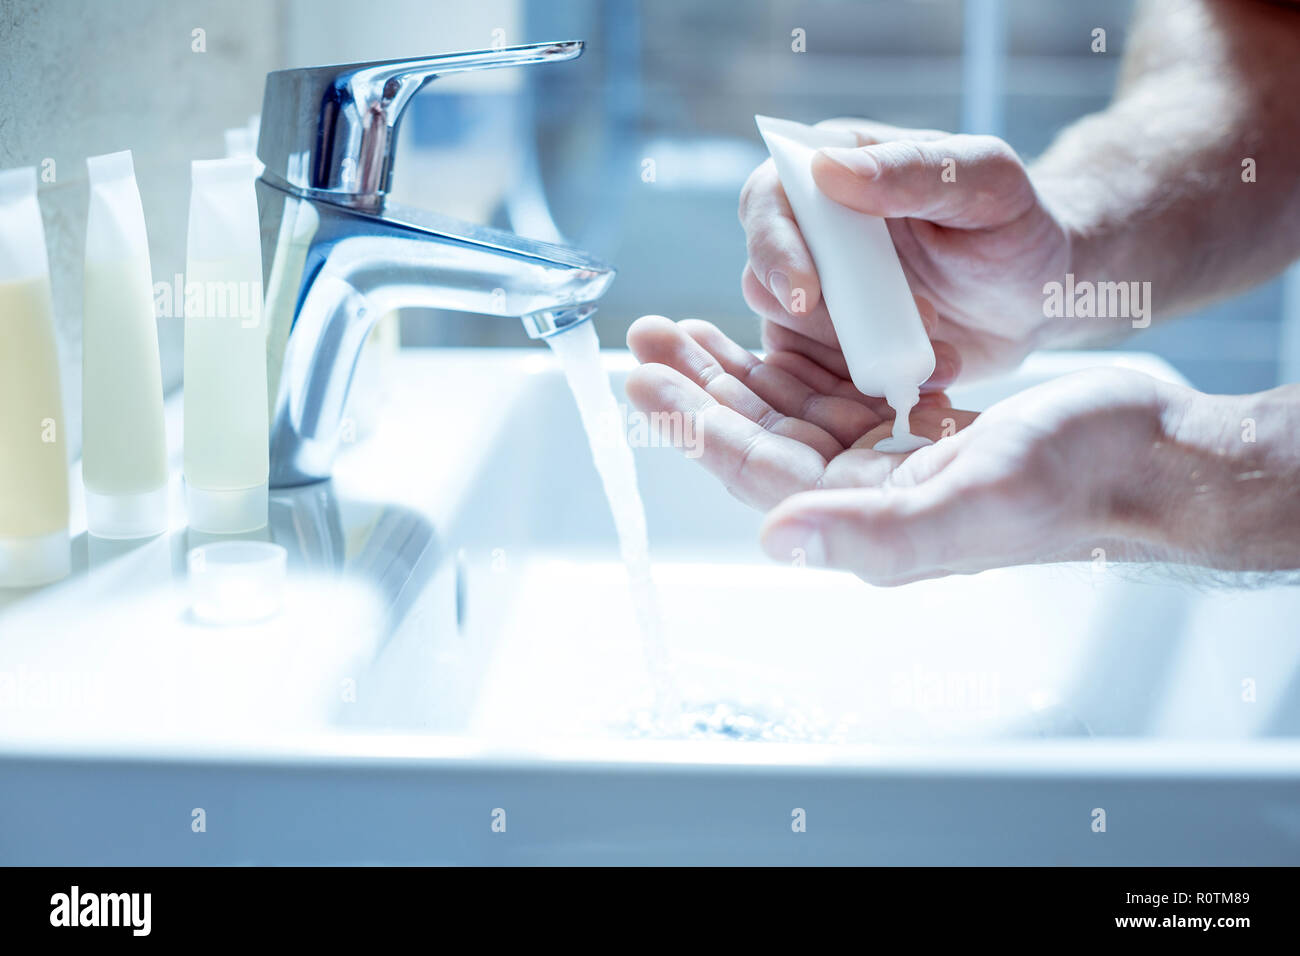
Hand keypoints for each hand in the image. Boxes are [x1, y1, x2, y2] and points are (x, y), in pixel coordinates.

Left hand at [627, 314, 1182, 585]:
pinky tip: (764, 340)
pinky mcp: (909, 436)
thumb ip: (879, 530)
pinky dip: (789, 369)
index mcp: (872, 521)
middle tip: (646, 339)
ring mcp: (887, 466)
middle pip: (758, 441)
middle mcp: (867, 498)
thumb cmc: (1083, 475)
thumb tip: (778, 538)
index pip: (759, 472)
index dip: (697, 426)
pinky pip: (827, 402)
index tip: (648, 379)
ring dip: (732, 375)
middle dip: (697, 391)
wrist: (1152, 453)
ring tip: (681, 332)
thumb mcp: (980, 496)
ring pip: (785, 419)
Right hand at [740, 118, 1072, 382]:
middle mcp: (810, 236)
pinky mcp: (830, 351)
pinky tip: (926, 384)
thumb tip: (827, 168)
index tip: (806, 294)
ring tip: (939, 356)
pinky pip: (816, 380)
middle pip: (763, 279)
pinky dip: (864, 392)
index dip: (773, 248)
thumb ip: (914, 171)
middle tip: (920, 324)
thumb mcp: (986, 181)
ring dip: (858, 357)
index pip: (767, 201)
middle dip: (825, 319)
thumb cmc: (1015, 223)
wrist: (1038, 297)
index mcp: (833, 174)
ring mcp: (817, 298)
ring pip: (787, 337)